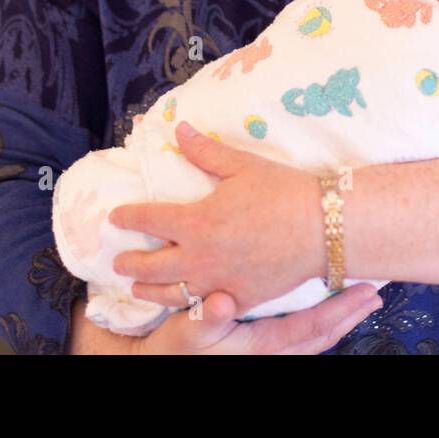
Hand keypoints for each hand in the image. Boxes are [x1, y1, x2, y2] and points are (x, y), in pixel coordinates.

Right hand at [66, 285, 381, 354]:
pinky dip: (321, 324)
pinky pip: (303, 340)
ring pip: (316, 340)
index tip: (366, 292)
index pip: (310, 327)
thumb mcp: (183, 331)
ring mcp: (269, 356)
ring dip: (340, 319)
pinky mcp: (263, 351)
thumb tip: (225, 301)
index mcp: (259, 347)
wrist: (159, 363)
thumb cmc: (171, 347)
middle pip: (322, 336)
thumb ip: (206, 318)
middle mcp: (270, 355)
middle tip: (376, 292)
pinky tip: (326, 312)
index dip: (340, 310)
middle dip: (350, 315)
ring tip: (359, 299)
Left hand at [108, 120, 326, 314]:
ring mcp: (218, 284)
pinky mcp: (240, 300)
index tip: (116, 217)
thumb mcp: (241, 165)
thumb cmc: (281, 191)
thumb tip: (178, 128)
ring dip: (149, 291)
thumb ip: (205, 150)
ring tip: (138, 289)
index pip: (149, 219)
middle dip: (129, 264)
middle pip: (151, 266)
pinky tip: (183, 303)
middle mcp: (200, 258)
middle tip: (118, 263)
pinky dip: (188, 307)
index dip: (128, 217)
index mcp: (196, 222)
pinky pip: (205, 309)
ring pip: (172, 294)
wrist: (322, 227)